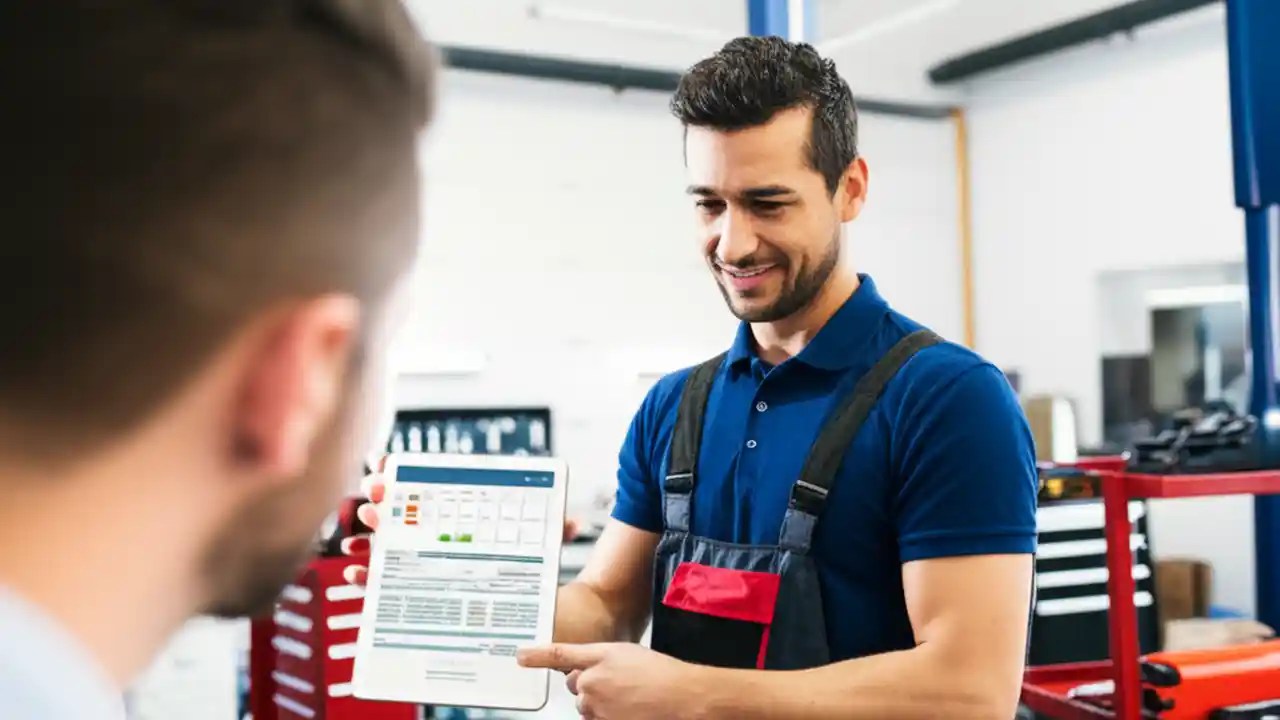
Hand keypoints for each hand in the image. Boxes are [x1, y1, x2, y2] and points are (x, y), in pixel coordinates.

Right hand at [341, 468, 581, 585]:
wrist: (510, 599)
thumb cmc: (516, 561)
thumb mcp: (533, 546)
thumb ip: (550, 532)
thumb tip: (576, 523)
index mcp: (451, 508)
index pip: (420, 482)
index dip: (398, 469)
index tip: (386, 463)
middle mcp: (428, 527)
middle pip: (396, 506)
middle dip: (381, 498)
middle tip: (376, 498)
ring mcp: (414, 553)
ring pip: (383, 539)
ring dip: (369, 532)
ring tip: (364, 528)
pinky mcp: (407, 582)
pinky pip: (380, 578)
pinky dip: (366, 576)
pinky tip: (357, 574)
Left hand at [517, 643, 704, 719]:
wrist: (684, 697)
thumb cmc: (663, 674)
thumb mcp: (629, 654)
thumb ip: (600, 661)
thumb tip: (582, 673)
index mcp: (600, 657)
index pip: (560, 654)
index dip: (537, 656)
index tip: (521, 657)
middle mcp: (593, 682)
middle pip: (576, 686)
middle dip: (590, 686)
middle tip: (619, 686)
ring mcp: (597, 708)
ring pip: (586, 707)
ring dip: (599, 705)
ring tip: (630, 699)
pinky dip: (607, 717)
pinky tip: (629, 710)